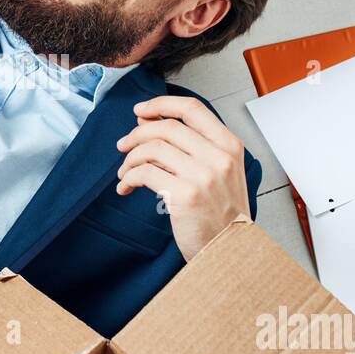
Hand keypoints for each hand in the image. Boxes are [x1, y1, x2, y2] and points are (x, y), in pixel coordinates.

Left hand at [116, 95, 251, 260]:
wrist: (231, 249)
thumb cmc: (221, 213)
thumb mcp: (216, 172)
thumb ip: (187, 145)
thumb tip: (147, 120)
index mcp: (229, 146)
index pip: (193, 109)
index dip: (161, 104)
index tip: (141, 110)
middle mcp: (219, 157)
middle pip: (167, 127)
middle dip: (137, 133)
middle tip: (123, 145)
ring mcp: (203, 176)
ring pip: (153, 148)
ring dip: (130, 159)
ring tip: (124, 172)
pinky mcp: (185, 196)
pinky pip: (145, 173)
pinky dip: (128, 178)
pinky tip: (126, 187)